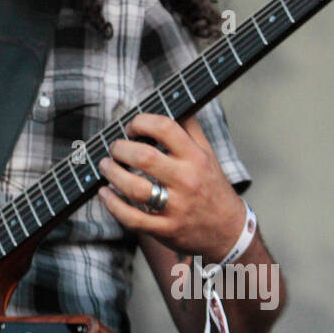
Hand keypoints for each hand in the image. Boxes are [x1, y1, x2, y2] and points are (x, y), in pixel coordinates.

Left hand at [97, 112, 245, 262]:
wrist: (228, 231)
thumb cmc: (212, 187)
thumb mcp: (208, 154)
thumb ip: (190, 128)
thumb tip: (173, 102)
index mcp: (196, 157)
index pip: (165, 128)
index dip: (141, 122)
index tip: (131, 128)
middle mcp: (186, 180)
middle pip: (144, 157)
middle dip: (120, 149)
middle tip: (114, 148)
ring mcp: (176, 207)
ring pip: (134, 188)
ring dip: (112, 173)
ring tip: (105, 166)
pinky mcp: (165, 229)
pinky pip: (132, 218)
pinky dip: (112, 204)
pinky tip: (105, 193)